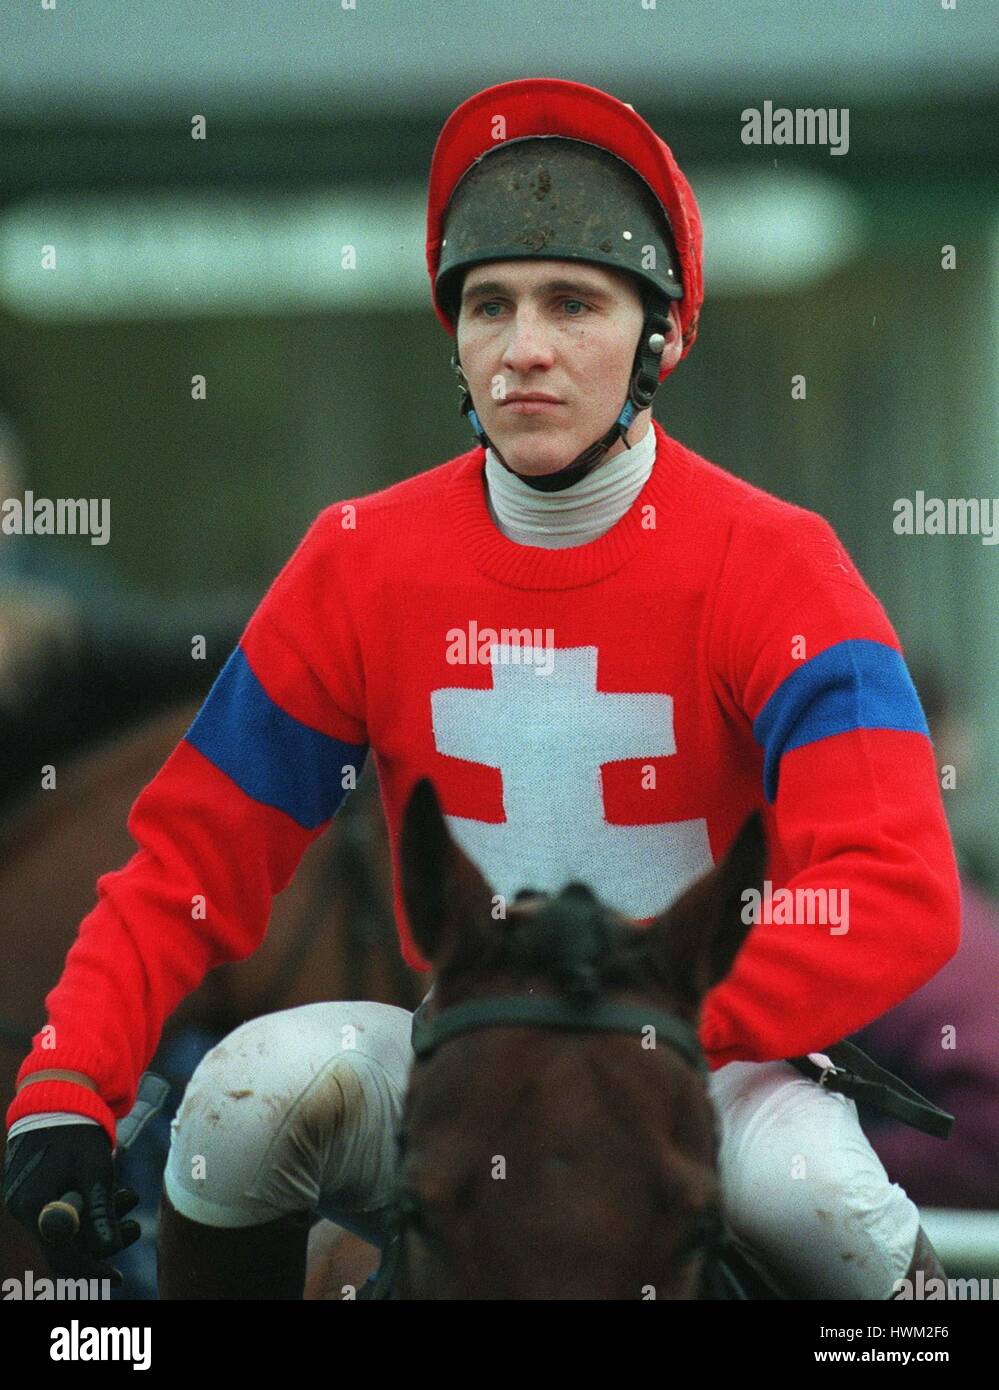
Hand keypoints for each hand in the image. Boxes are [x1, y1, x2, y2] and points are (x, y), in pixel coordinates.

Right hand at [2, 1123, 139, 1286]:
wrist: (57, 1095)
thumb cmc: (77, 1131)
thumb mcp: (95, 1170)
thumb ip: (100, 1211)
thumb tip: (109, 1250)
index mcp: (35, 1205)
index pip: (62, 1255)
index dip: (91, 1269)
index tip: (118, 1278)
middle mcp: (23, 1207)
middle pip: (65, 1243)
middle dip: (103, 1237)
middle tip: (134, 1227)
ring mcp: (24, 1199)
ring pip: (66, 1226)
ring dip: (99, 1219)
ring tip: (129, 1196)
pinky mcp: (32, 1189)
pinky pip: (60, 1210)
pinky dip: (86, 1207)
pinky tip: (111, 1191)